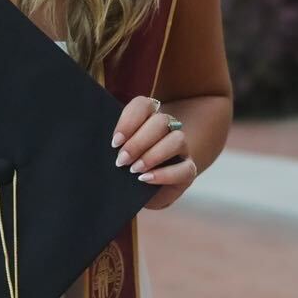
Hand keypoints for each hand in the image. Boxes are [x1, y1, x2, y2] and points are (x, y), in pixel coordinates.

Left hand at [110, 96, 196, 211]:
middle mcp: (168, 128)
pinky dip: (164, 174)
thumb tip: (109, 144)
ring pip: (176, 139)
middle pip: (160, 121)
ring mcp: (181, 148)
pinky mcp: (188, 169)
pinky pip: (184, 168)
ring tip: (134, 170)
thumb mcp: (117, 152)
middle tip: (121, 160)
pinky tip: (146, 179)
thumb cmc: (124, 168)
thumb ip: (115, 143)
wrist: (138, 193)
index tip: (115, 142)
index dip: (129, 120)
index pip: (143, 105)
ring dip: (153, 155)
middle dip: (138, 142)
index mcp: (148, 118)